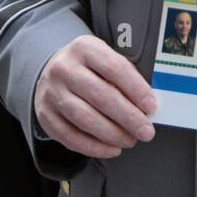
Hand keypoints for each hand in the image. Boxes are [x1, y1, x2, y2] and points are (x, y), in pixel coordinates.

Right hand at [34, 35, 156, 157]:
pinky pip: (71, 137)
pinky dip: (94, 147)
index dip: (136, 89)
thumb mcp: (104, 58)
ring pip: (85, 118)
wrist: (52, 71)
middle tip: (146, 131)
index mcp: (84, 48)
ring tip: (130, 140)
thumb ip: (124, 77)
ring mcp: (52, 92)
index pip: (115, 68)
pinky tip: (111, 148)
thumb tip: (147, 106)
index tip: (151, 106)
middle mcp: (64, 68)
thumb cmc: (87, 68)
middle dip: (128, 117)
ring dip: (113, 134)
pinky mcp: (45, 114)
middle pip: (101, 96)